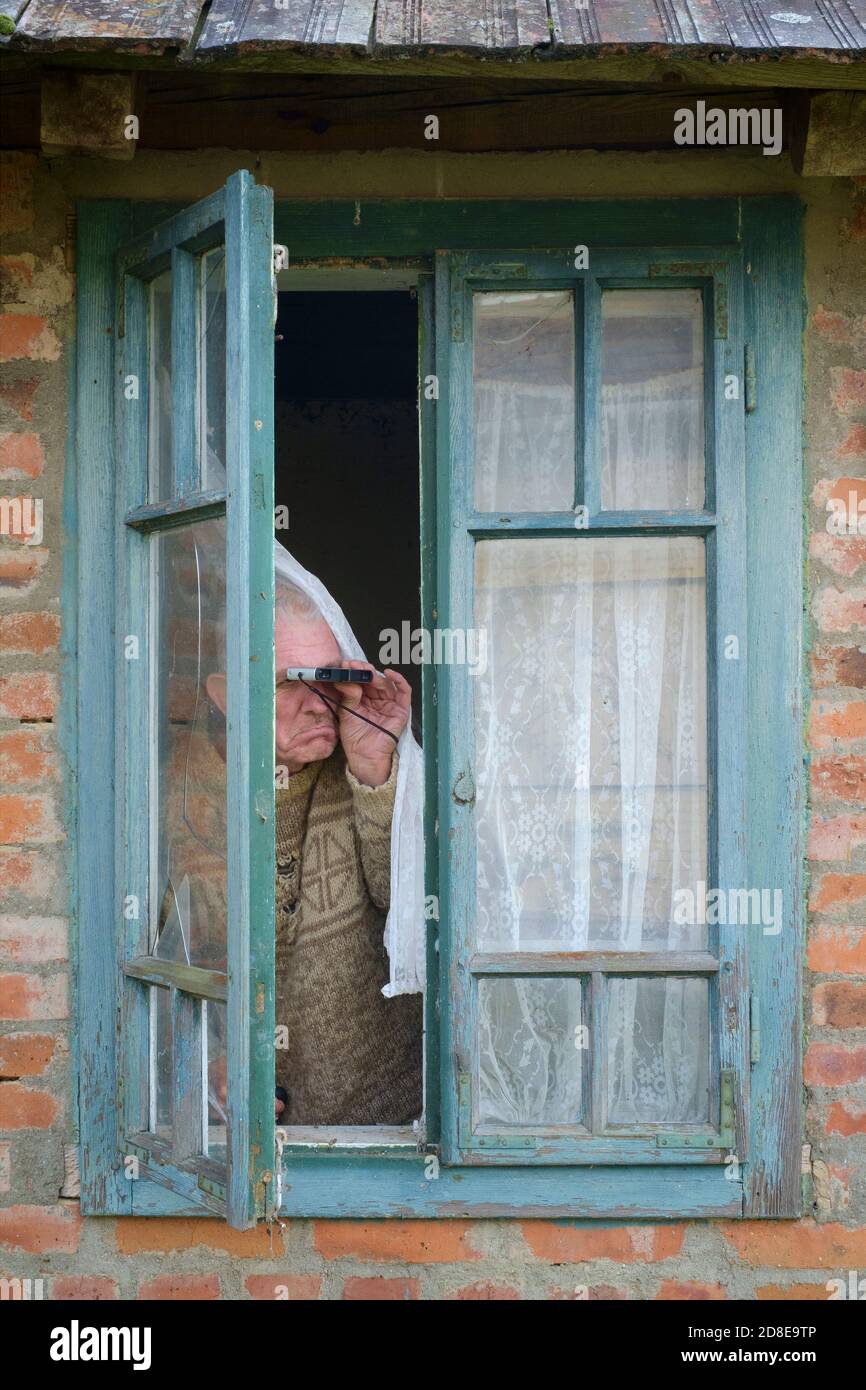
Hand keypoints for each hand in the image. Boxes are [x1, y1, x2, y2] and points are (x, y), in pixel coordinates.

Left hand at [336, 662, 410, 786]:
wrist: (364, 755)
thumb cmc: (355, 737)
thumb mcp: (347, 712)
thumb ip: (348, 695)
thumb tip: (345, 679)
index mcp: (363, 698)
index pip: (361, 680)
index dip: (354, 671)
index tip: (344, 665)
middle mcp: (377, 699)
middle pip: (373, 679)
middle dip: (363, 670)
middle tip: (353, 665)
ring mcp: (390, 703)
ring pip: (386, 683)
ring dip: (376, 674)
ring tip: (365, 671)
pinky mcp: (401, 709)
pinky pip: (404, 691)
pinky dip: (398, 680)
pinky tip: (388, 673)